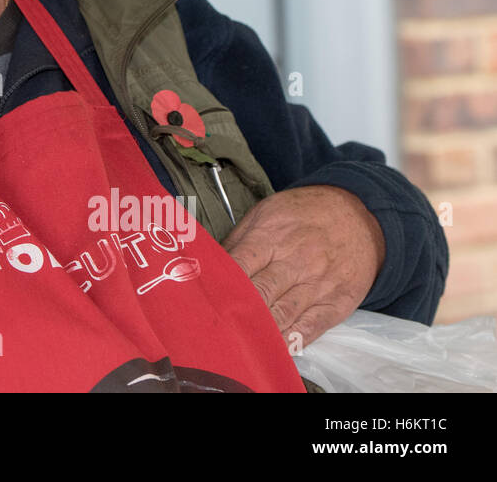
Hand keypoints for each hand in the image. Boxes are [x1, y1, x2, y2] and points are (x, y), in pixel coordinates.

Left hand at [222, 185, 384, 349]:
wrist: (360, 216)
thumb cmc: (305, 215)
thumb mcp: (267, 212)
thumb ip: (238, 240)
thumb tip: (211, 266)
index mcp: (271, 237)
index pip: (239, 266)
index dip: (219, 285)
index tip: (201, 300)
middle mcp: (295, 262)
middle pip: (259, 293)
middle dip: (235, 311)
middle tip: (213, 325)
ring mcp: (318, 285)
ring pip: (283, 315)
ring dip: (259, 331)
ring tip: (236, 342)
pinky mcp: (337, 304)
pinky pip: (310, 329)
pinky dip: (290, 342)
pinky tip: (272, 349)